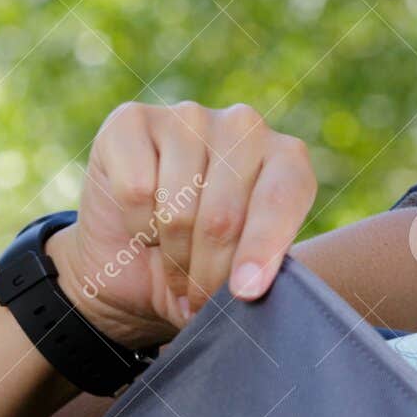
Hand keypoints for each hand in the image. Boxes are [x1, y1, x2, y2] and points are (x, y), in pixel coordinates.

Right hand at [45, 101, 317, 348]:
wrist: (129, 261)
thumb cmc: (201, 264)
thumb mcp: (239, 277)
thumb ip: (255, 272)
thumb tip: (248, 285)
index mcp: (287, 158)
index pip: (281, 199)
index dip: (262, 250)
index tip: (246, 292)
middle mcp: (243, 126)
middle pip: (225, 216)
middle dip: (208, 274)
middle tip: (199, 299)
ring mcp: (188, 116)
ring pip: (179, 210)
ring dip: (172, 257)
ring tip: (173, 265)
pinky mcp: (132, 119)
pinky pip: (136, 190)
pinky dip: (137, 224)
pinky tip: (142, 222)